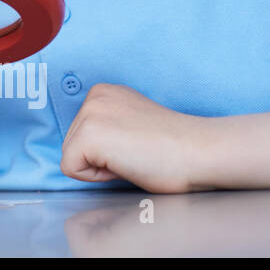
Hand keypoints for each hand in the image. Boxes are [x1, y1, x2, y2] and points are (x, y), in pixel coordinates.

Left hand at [60, 83, 212, 192]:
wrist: (199, 151)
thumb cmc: (174, 146)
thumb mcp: (130, 122)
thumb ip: (108, 126)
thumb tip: (90, 146)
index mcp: (103, 92)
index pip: (81, 133)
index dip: (106, 150)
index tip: (136, 145)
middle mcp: (93, 96)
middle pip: (72, 143)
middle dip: (99, 158)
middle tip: (137, 153)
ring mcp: (90, 114)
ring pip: (70, 156)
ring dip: (99, 166)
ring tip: (133, 156)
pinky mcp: (89, 136)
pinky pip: (71, 168)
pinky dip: (96, 177)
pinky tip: (126, 164)